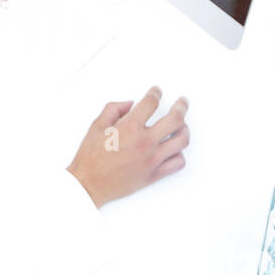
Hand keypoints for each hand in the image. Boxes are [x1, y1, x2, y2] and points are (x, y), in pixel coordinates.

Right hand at [66, 86, 189, 207]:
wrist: (89, 183)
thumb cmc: (90, 157)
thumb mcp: (97, 125)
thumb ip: (114, 109)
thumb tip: (129, 104)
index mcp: (130, 127)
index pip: (151, 102)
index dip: (156, 93)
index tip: (157, 91)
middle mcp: (145, 142)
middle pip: (175, 119)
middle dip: (181, 106)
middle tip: (182, 102)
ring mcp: (152, 159)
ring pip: (182, 140)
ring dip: (185, 129)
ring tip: (182, 126)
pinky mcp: (154, 174)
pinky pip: (177, 163)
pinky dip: (179, 154)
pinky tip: (175, 149)